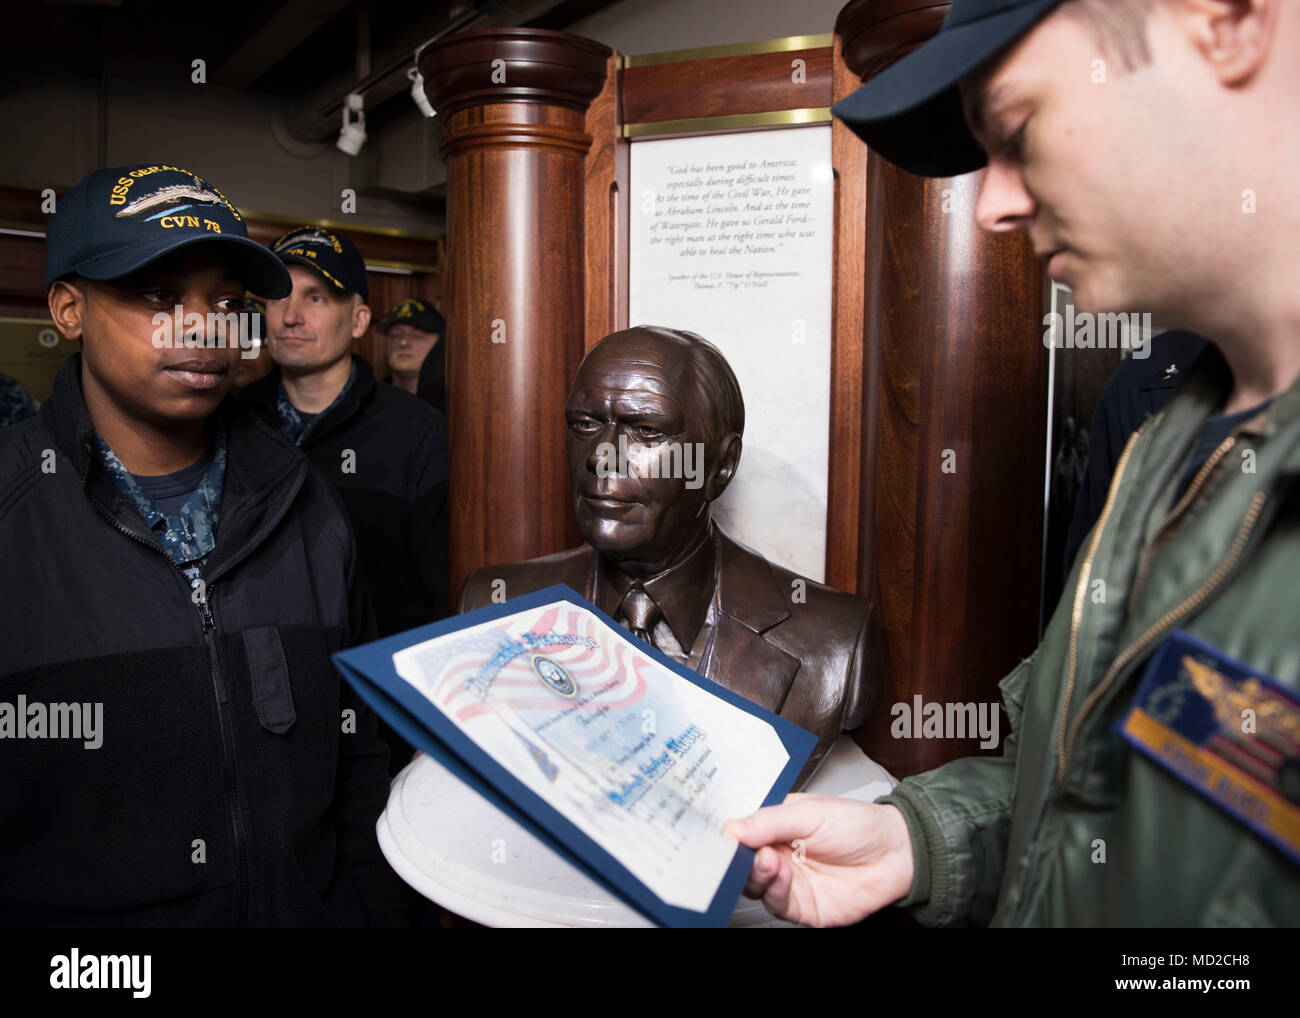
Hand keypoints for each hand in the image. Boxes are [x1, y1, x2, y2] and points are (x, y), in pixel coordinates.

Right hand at [724, 795, 914, 926]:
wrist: (896, 852)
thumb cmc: (858, 825)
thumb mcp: (810, 812)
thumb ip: (770, 820)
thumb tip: (733, 827)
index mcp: (774, 827)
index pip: (740, 833)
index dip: (726, 835)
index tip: (717, 834)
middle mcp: (777, 856)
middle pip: (741, 864)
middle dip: (735, 859)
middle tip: (737, 851)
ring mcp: (788, 882)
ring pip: (755, 886)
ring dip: (756, 874)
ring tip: (766, 860)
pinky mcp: (802, 907)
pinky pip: (778, 904)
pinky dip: (775, 890)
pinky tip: (782, 874)